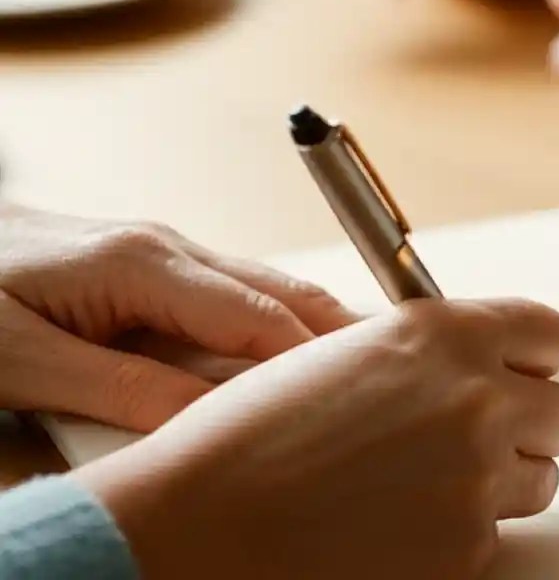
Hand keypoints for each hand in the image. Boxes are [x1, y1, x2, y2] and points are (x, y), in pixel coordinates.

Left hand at [0, 205, 356, 430]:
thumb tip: (210, 419)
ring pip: (267, 294)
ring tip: (373, 372)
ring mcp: (166, 256)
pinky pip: (235, 302)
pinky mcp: (155, 272)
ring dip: (318, 332)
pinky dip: (278, 332)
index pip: (260, 317)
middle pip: (285, 294)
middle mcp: (170, 250)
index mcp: (144, 263)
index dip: (320, 360)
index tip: (371, 395)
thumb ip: (121, 388)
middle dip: (346, 335)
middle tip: (409, 372)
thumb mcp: (23, 360)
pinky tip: (297, 364)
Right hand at [74, 299, 558, 579]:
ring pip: (540, 479)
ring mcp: (478, 476)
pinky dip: (459, 535)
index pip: (552, 334)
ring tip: (420, 487)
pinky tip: (397, 526)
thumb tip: (478, 362)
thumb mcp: (344, 355)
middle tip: (476, 442)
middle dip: (528, 428)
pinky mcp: (468, 547)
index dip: (535, 359)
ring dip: (499, 484)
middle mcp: (476, 398)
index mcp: (445, 334)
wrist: (199, 525)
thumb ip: (427, 352)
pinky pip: (496, 536)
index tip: (522, 374)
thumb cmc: (246, 440)